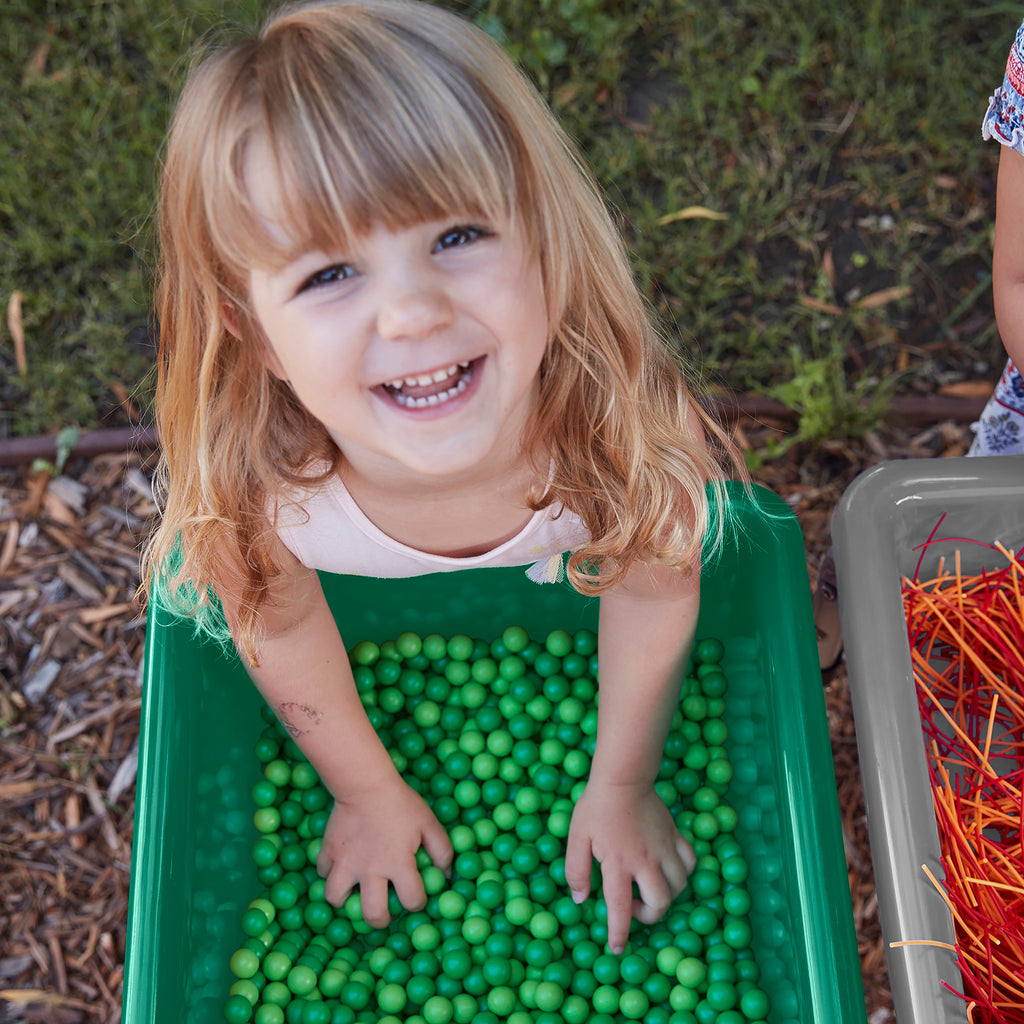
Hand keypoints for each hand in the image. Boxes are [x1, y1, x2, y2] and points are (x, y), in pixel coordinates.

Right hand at [316, 777, 451, 927]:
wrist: (366, 783)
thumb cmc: (401, 803)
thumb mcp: (429, 823)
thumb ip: (442, 851)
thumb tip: (447, 875)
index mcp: (399, 864)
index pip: (412, 900)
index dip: (418, 901)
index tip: (415, 895)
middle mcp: (371, 870)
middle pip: (373, 914)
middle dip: (380, 919)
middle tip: (383, 910)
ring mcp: (345, 863)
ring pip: (335, 898)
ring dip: (345, 899)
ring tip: (354, 891)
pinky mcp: (327, 852)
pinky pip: (322, 872)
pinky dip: (330, 872)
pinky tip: (342, 864)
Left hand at [563, 781, 695, 953]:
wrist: (623, 778)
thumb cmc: (596, 808)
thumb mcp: (576, 838)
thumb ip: (576, 870)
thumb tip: (580, 899)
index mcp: (618, 863)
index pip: (620, 908)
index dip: (619, 933)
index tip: (617, 948)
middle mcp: (645, 861)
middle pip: (660, 903)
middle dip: (649, 915)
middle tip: (634, 906)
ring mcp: (664, 848)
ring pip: (679, 886)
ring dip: (666, 895)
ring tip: (649, 886)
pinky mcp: (675, 836)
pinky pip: (689, 863)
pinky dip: (683, 872)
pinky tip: (668, 868)